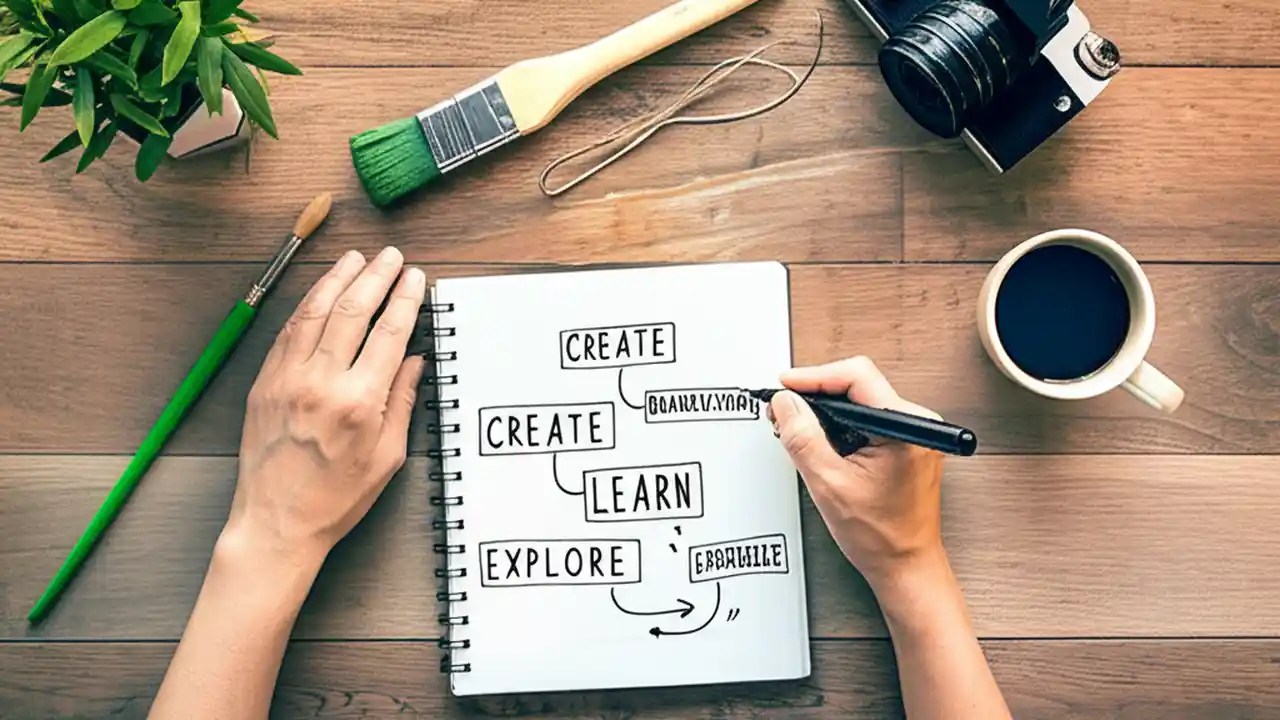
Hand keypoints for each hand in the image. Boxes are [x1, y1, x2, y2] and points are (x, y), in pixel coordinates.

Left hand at [225, 247, 425, 564]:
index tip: (414, 278)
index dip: (404, 299)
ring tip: (355, 259)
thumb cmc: (334, 499)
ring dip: (337, 279)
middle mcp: (321, 383)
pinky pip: (287, 332)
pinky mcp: (264, 383)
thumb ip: (402, 402)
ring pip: (314, 312)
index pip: (388, 333)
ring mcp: (287, 379)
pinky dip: (306, 306)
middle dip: (375, 277)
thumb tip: (413, 361)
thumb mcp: (388, 457)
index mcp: (359, 402)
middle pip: (352, 311)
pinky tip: (320, 292)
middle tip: (390, 257)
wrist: (276, 523)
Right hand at [768, 356, 944, 593]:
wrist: (905, 566)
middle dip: (816, 395)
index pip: (856, 376)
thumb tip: (786, 402)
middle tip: (784, 411)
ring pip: (859, 402)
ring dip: (826, 413)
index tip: (786, 386)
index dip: (813, 377)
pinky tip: (822, 444)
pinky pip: (867, 419)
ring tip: (799, 430)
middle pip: (856, 385)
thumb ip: (803, 437)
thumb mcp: (828, 483)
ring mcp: (913, 433)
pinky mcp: (905, 443)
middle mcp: (916, 423)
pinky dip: (840, 427)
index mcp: (906, 427)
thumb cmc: (880, 536)